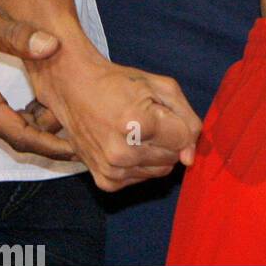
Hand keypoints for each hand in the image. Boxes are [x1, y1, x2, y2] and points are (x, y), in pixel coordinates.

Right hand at [0, 5, 75, 159]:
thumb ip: (16, 35)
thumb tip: (52, 45)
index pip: (22, 137)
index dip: (53, 145)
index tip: (80, 148)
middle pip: (20, 138)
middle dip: (52, 134)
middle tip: (83, 119)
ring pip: (11, 132)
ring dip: (39, 125)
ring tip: (69, 108)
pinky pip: (3, 124)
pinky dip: (26, 119)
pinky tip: (44, 101)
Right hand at [30, 40, 201, 191]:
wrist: (75, 90)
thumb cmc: (119, 84)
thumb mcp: (161, 86)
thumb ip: (186, 118)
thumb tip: (190, 158)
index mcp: (137, 123)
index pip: (183, 139)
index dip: (181, 124)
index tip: (165, 112)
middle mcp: (122, 152)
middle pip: (173, 157)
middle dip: (169, 139)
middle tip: (149, 120)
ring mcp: (112, 170)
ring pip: (160, 171)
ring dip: (157, 153)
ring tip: (137, 132)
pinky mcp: (105, 181)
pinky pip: (142, 179)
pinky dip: (142, 164)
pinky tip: (128, 145)